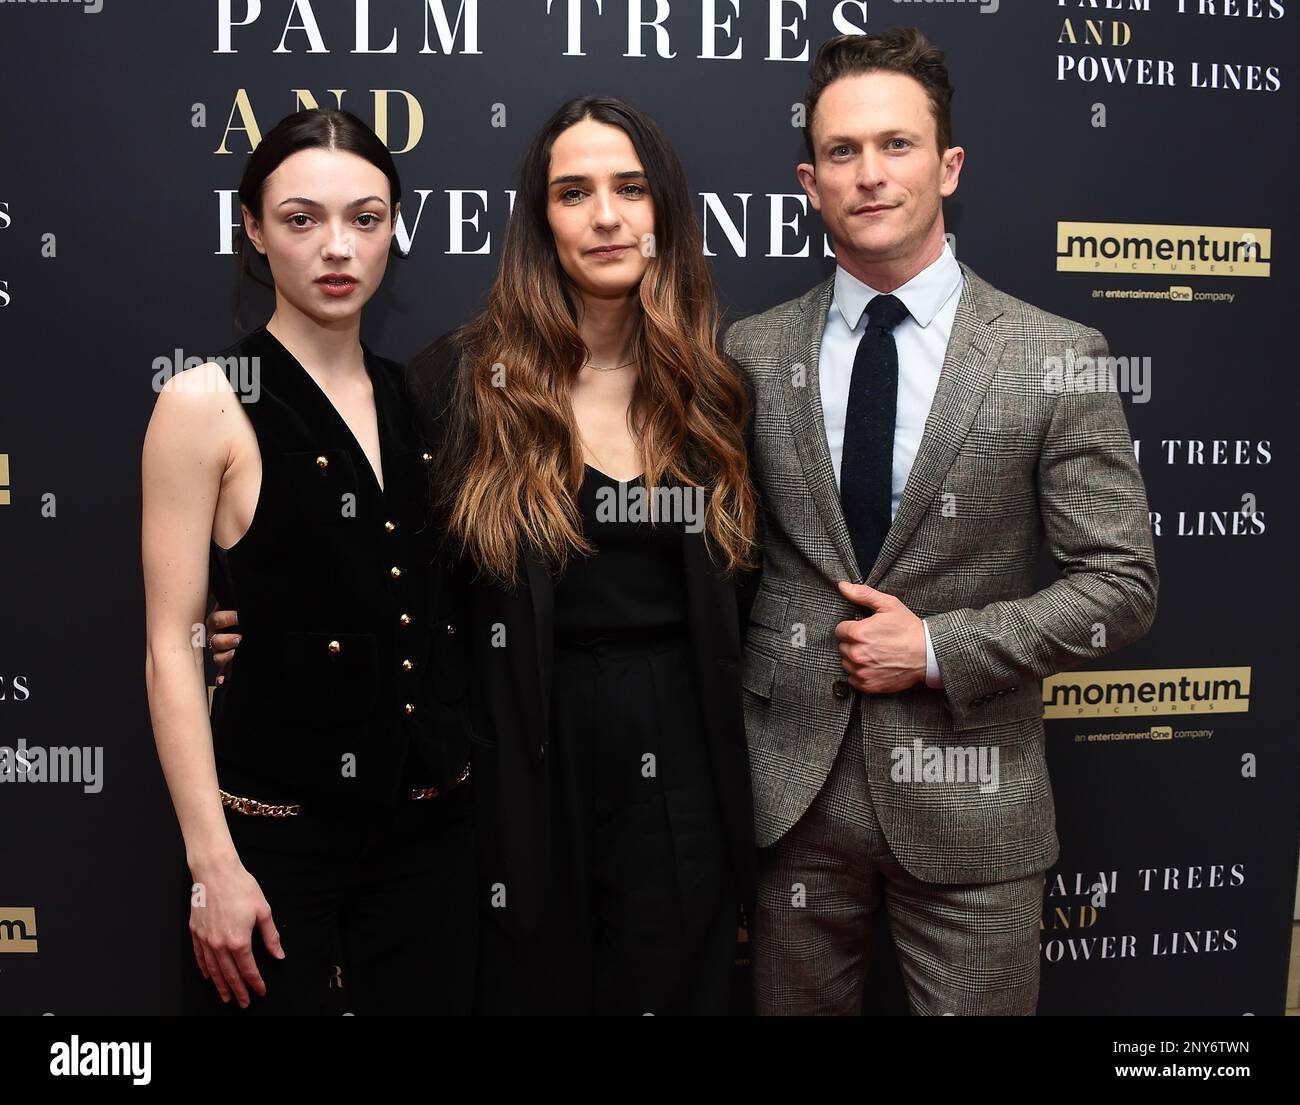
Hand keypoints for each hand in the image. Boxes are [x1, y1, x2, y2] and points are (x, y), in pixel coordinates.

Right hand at [187, 856, 282, 1008]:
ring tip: (226, 996)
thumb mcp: (263, 911)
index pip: (248, 969)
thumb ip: (270, 936)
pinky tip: (208, 976)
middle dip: (238, 990)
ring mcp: (205, 939)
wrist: (216, 872)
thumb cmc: (241, 887)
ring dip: (220, 985)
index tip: (260, 991)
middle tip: (243, 1002)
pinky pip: (199, 957)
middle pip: (230, 974)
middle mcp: (220, 944)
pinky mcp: (196, 932)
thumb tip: (278, 954)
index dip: (255, 983)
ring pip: (213, 970)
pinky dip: (204, 969)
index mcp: (239, 940)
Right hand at [206, 608, 239, 681]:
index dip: (228, 618)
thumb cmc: (240, 615)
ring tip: (236, 654)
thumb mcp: (234, 605)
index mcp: (216, 621)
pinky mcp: (224, 662)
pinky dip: (222, 676)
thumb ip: (233, 601)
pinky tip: (222, 681)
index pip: (217, 619)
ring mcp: (218, 651)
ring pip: (217, 656)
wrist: (243, 624)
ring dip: (226, 657)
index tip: (239, 617)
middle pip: (215, 640)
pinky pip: (221, 671)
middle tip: (240, 638)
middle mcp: (214, 636)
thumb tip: (225, 590)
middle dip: (228, 640)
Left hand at [833, 581, 926, 693]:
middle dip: (853, 643)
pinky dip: (860, 674)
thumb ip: (862, 594)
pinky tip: (874, 666)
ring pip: (846, 663)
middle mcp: (857, 654)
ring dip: (855, 658)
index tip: (864, 629)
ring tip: (874, 653)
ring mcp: (862, 671)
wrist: (928, 653)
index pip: (840, 630)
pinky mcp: (868, 685)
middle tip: (872, 641)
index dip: (851, 628)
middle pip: (842, 647)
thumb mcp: (888, 604)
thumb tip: (842, 586)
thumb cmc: (909, 628)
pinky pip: (853, 679)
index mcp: (858, 633)